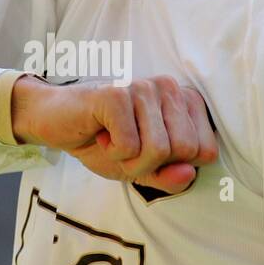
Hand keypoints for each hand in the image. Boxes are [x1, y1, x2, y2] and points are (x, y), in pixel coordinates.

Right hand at [11, 74, 217, 194]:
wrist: (56, 123)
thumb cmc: (103, 141)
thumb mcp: (142, 170)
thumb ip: (169, 177)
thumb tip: (188, 175)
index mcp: (185, 102)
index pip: (207, 152)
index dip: (175, 167)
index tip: (148, 153)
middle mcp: (169, 87)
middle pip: (185, 152)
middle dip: (153, 165)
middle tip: (128, 149)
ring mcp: (143, 87)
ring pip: (160, 150)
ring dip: (130, 161)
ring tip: (113, 142)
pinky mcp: (117, 94)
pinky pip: (130, 146)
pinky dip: (113, 152)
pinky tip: (101, 135)